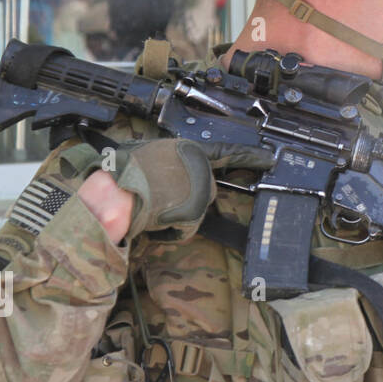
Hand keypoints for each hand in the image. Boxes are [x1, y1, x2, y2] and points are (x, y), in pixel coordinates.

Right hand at [71, 138, 274, 243]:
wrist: (112, 192)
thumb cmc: (121, 173)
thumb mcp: (149, 154)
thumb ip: (171, 161)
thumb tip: (170, 174)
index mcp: (189, 149)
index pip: (226, 152)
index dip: (250, 156)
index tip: (270, 158)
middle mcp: (201, 167)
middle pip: (203, 192)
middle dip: (184, 200)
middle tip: (156, 199)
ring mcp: (201, 189)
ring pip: (194, 212)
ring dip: (175, 216)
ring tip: (150, 207)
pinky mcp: (197, 212)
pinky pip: (185, 230)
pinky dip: (169, 232)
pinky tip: (153, 221)